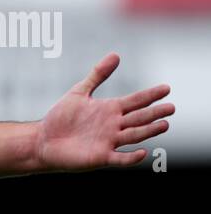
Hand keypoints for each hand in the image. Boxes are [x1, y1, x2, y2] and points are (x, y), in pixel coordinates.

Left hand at [34, 54, 172, 170]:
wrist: (42, 140)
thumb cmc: (60, 117)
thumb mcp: (79, 92)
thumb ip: (97, 75)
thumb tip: (116, 54)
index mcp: (111, 109)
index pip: (136, 101)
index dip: (150, 95)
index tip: (166, 88)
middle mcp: (114, 125)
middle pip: (139, 118)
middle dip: (154, 113)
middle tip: (171, 108)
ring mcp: (109, 142)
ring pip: (134, 136)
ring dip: (148, 131)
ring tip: (164, 125)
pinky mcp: (100, 157)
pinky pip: (119, 159)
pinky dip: (131, 158)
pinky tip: (142, 153)